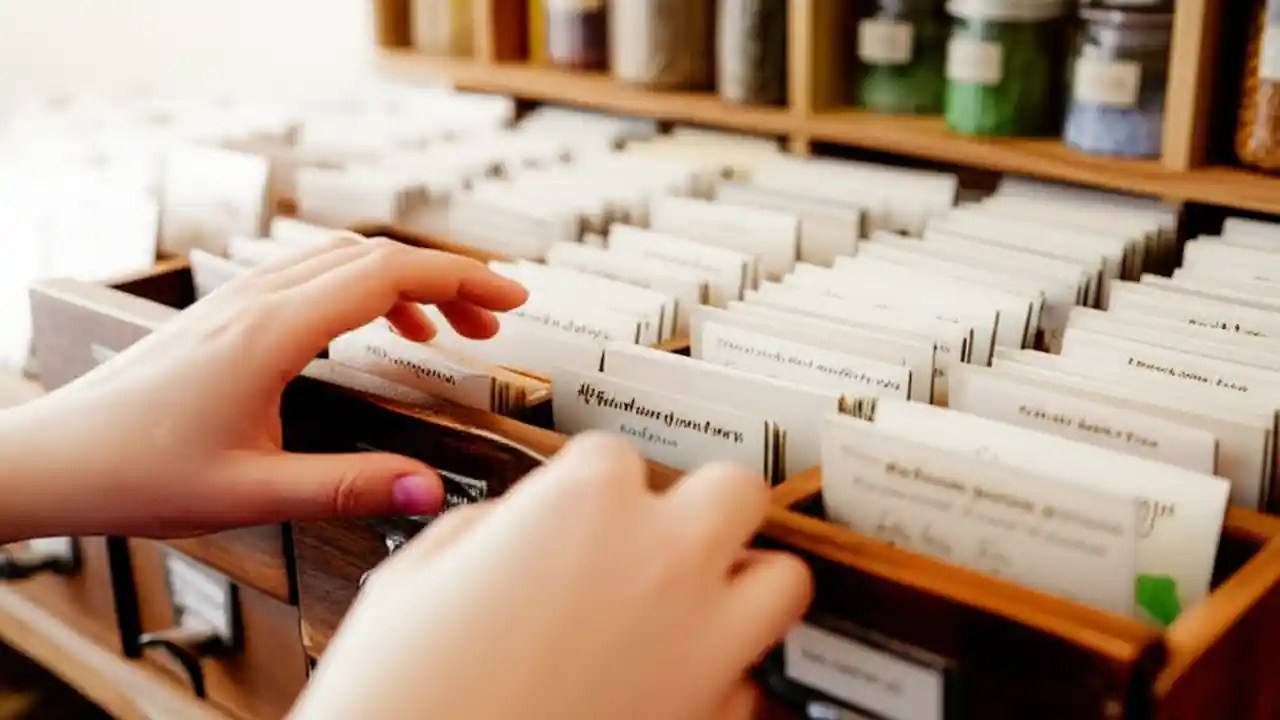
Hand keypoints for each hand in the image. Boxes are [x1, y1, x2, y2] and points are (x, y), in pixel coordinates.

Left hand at [0, 235, 526, 540]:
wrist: (56, 457)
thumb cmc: (134, 471)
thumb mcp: (252, 490)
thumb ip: (349, 487)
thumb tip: (428, 490)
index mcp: (272, 331)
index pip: (390, 274)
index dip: (463, 278)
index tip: (511, 296)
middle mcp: (257, 301)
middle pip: (376, 256)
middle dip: (448, 280)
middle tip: (493, 321)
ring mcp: (238, 300)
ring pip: (344, 260)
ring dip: (406, 282)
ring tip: (445, 328)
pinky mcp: (226, 314)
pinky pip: (313, 276)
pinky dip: (364, 290)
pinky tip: (372, 329)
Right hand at [293, 433, 812, 719]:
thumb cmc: (401, 701)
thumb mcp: (412, 583)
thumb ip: (483, 531)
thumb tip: (511, 529)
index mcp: (584, 506)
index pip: (615, 452)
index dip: (587, 484)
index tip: (575, 510)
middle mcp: (661, 562)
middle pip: (732, 488)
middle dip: (697, 507)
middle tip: (658, 535)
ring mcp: (704, 643)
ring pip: (781, 578)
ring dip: (742, 582)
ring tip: (696, 600)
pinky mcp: (718, 719)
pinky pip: (753, 681)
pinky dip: (725, 677)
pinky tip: (676, 684)